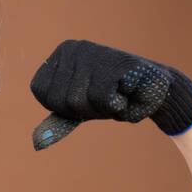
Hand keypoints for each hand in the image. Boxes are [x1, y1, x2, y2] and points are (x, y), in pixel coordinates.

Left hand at [29, 39, 191, 149]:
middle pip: (62, 100)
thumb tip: (36, 144)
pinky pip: (101, 99)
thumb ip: (57, 123)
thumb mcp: (81, 111)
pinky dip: (117, 106)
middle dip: (86, 109)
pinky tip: (128, 92)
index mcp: (59, 55)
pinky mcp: (115, 62)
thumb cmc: (114, 98)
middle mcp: (73, 47)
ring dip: (103, 108)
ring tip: (117, 93)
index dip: (66, 107)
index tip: (87, 97)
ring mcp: (93, 52)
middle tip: (106, 97)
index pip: (43, 94)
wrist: (155, 91)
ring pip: (79, 101)